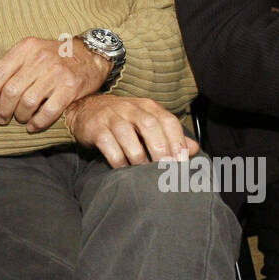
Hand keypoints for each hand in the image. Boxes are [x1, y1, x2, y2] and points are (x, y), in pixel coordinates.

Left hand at [0, 36, 109, 130]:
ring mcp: (56, 73)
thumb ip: (15, 65)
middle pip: (11, 91)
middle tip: (2, 119)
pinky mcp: (70, 88)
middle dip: (3, 110)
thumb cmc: (56, 56)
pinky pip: (48, 112)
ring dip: (20, 116)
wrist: (91, 55)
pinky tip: (33, 125)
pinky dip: (37, 123)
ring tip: (20, 119)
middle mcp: (40, 59)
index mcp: (26, 48)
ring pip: (27, 103)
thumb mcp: (33, 50)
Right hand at [67, 95, 198, 167]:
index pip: (167, 120)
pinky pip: (109, 146)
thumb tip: (193, 149)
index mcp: (147, 107)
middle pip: (149, 125)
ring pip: (128, 136)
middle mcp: (130, 108)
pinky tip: (123, 169)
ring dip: (138, 157)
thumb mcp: (147, 122)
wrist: (85, 109)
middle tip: (166, 168)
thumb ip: (170, 135)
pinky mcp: (96, 128)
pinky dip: (119, 160)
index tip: (182, 161)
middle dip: (160, 148)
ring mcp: (111, 117)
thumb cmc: (122, 119)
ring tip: (143, 172)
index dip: (177, 140)